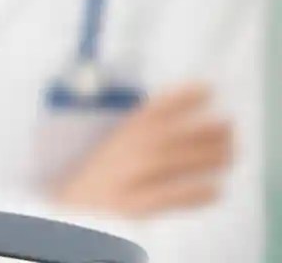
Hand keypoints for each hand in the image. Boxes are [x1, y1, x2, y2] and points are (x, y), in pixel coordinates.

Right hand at [53, 84, 232, 218]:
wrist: (72, 214)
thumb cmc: (99, 178)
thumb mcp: (111, 148)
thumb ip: (137, 133)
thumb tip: (179, 123)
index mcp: (118, 134)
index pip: (151, 109)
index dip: (180, 97)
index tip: (207, 88)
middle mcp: (124, 150)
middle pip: (168, 134)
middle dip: (203, 128)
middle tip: (230, 124)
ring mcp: (128, 177)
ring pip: (172, 161)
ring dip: (206, 156)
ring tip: (230, 153)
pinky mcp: (132, 204)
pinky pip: (168, 197)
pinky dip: (194, 193)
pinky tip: (215, 189)